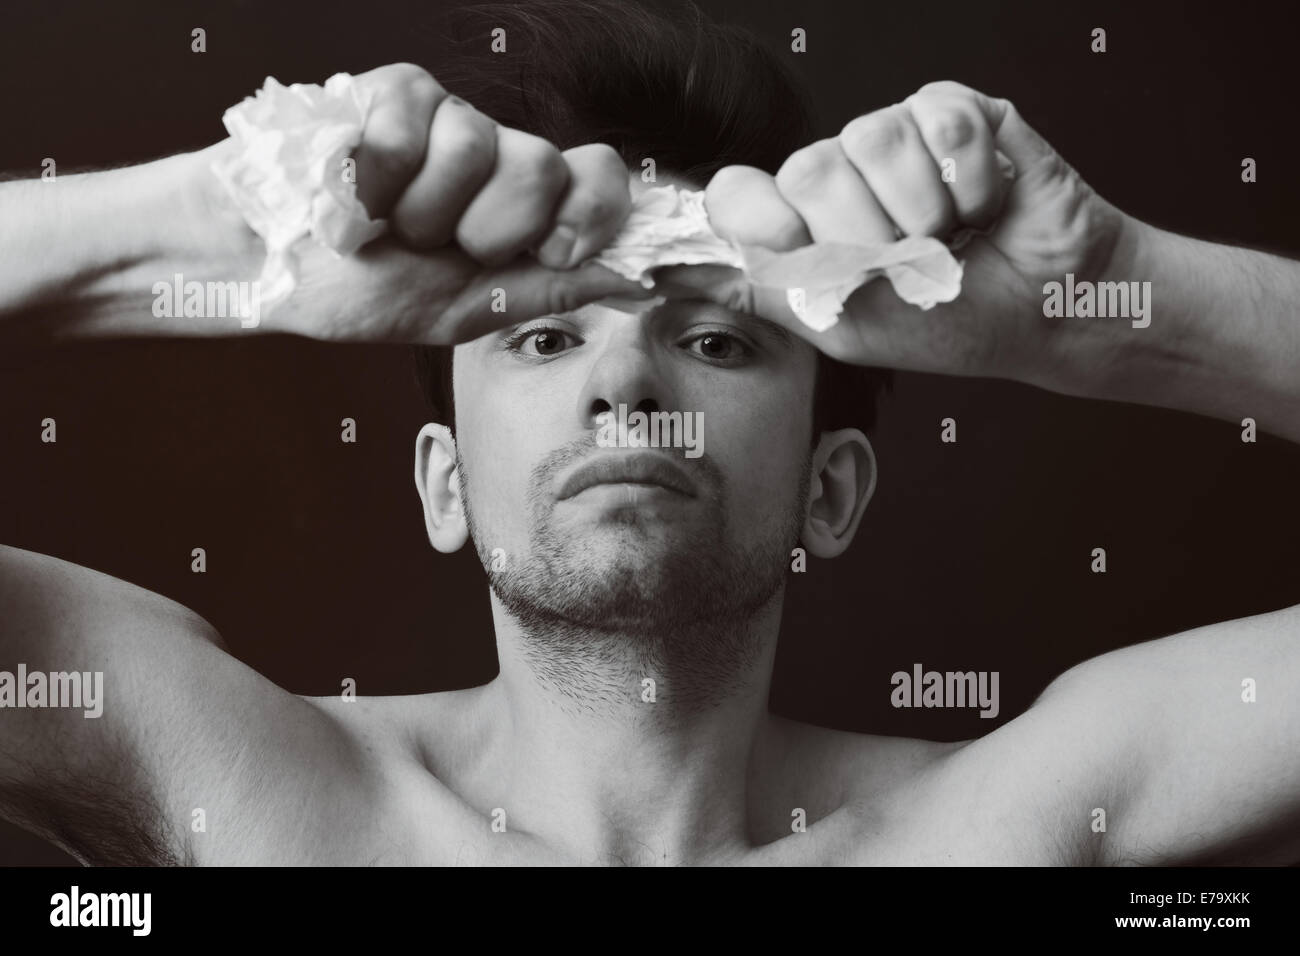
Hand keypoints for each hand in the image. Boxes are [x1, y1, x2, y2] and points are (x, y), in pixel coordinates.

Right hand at [195, 63, 649, 344]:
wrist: (263, 264)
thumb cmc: (359, 289)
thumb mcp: (468, 311)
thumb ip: (555, 290)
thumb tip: (641, 281)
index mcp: (526, 211)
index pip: (603, 180)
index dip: (591, 215)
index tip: (556, 251)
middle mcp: (498, 156)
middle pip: (547, 167)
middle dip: (490, 230)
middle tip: (439, 250)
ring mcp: (448, 118)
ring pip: (480, 147)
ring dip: (422, 213)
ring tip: (386, 228)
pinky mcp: (394, 90)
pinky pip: (414, 123)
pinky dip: (377, 179)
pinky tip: (354, 197)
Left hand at [656, 81, 1137, 384]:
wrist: (1044, 310)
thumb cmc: (950, 322)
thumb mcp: (843, 326)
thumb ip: (764, 290)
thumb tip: (666, 275)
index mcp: (800, 224)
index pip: (738, 192)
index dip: (767, 222)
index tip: (806, 254)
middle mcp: (837, 172)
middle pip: (808, 169)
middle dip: (869, 237)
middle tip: (911, 262)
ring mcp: (893, 137)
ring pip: (871, 139)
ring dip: (924, 211)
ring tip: (950, 235)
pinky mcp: (952, 111)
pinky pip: (940, 120)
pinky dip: (973, 181)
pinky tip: (985, 204)